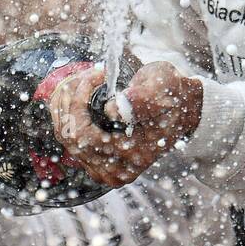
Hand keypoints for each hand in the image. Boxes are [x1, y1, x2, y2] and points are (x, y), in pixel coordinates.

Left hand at [50, 61, 202, 187]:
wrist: (180, 108)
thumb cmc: (171, 96)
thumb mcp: (162, 88)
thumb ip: (141, 100)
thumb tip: (113, 110)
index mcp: (131, 158)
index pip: (84, 135)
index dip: (80, 101)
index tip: (96, 75)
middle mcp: (114, 171)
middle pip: (69, 137)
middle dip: (70, 99)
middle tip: (86, 74)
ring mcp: (102, 168)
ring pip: (64, 136)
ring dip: (66, 104)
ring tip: (82, 80)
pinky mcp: (95, 160)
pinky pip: (67, 137)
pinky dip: (66, 113)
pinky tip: (75, 93)